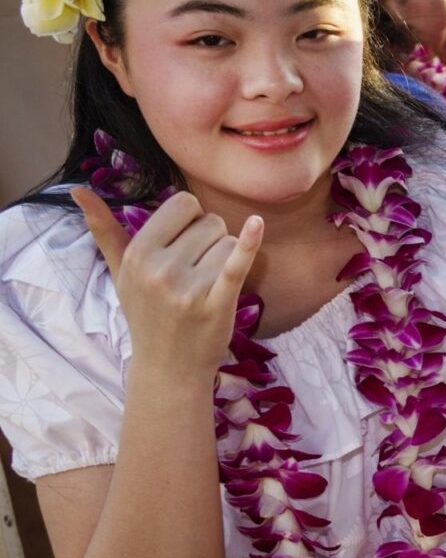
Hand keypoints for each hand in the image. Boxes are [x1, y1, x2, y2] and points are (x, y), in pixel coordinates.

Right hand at [71, 187, 262, 379]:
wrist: (168, 368)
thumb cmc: (147, 313)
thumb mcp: (120, 272)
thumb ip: (104, 230)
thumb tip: (78, 189)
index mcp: (138, 254)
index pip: (183, 204)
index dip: (191, 221)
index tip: (184, 245)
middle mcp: (159, 269)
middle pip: (211, 222)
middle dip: (210, 242)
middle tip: (195, 273)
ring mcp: (187, 288)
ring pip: (229, 242)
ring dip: (227, 260)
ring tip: (208, 286)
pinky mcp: (216, 305)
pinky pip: (236, 265)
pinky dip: (249, 245)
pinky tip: (256, 225)